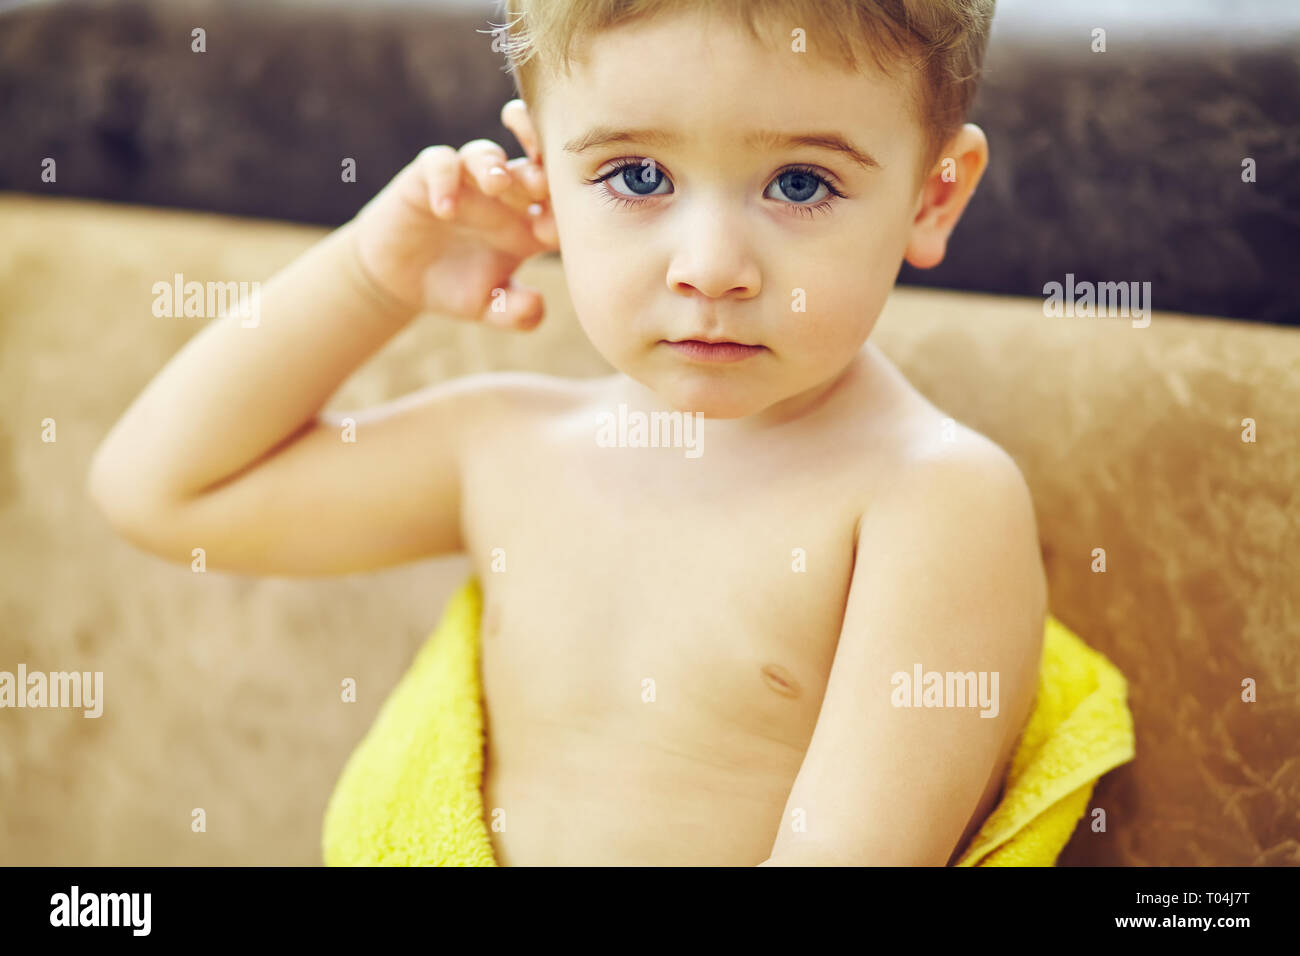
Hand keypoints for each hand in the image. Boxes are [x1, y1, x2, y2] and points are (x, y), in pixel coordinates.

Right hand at [351, 99, 557, 328]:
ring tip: (496, 183)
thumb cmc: (455, 286)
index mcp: (528, 226)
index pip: (558, 209)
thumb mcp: (487, 307)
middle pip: (528, 171)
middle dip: (537, 174)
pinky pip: (439, 163)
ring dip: (493, 165)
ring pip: (486, 155)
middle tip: (540, 186)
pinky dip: (444, 178)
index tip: (555, 234)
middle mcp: (502, 198)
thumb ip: (514, 312)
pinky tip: (445, 209)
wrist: (402, 279)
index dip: (563, 214)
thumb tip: (536, 305)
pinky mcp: (427, 177)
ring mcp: (466, 183)